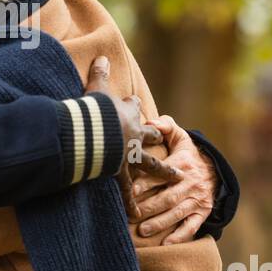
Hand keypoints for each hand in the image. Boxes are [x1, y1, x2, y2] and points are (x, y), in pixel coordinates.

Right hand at [83, 56, 177, 219]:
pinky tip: (137, 213)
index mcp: (127, 115)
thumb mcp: (97, 88)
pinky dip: (132, 202)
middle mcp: (134, 135)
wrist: (97, 133)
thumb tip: (101, 56)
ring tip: (175, 178)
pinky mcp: (122, 173)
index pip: (132, 107)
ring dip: (163, 172)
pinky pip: (128, 190)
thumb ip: (99, 73)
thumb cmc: (95, 110)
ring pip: (151, 165)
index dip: (131, 106)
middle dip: (157, 137)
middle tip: (162, 140)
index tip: (132, 105)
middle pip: (150, 136)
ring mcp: (131, 156)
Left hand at [131, 115, 216, 244]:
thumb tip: (150, 123)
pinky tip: (166, 244)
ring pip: (177, 213)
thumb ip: (165, 127)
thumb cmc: (189, 153)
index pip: (162, 174)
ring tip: (143, 231)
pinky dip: (180, 236)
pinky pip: (192, 226)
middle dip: (150, 207)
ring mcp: (197, 199)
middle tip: (131, 214)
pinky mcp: (203, 212)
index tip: (131, 189)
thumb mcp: (181, 137)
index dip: (146, 182)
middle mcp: (191, 183)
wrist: (216, 171)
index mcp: (183, 164)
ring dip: (160, 223)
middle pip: (168, 197)